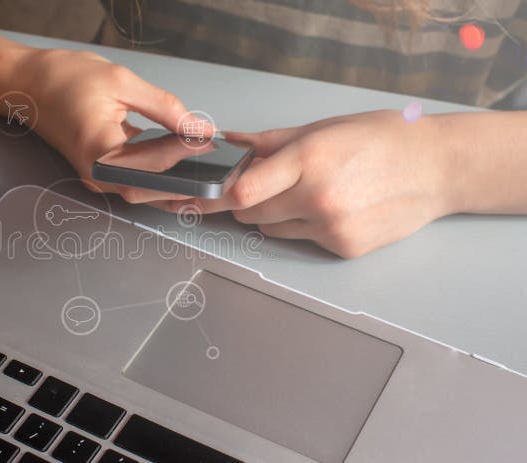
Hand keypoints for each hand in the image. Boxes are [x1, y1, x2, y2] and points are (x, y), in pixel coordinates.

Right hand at [9, 49, 197, 202]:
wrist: (28, 85)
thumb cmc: (65, 79)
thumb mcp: (121, 81)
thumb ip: (164, 107)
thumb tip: (198, 128)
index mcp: (99, 150)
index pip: (154, 164)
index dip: (187, 156)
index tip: (212, 145)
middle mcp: (96, 173)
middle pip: (149, 192)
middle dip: (185, 184)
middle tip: (218, 171)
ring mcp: (96, 177)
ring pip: (143, 193)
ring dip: (174, 187)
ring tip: (205, 172)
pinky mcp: (100, 174)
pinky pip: (134, 184)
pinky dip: (159, 179)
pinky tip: (181, 169)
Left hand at [155, 110, 454, 257]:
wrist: (437, 169)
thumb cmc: (384, 139)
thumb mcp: (325, 129)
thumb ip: (272, 142)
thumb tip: (232, 142)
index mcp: (309, 160)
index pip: (242, 190)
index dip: (220, 194)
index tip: (207, 194)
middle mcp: (317, 198)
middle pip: (250, 213)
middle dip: (247, 201)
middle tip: (260, 186)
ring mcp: (331, 227)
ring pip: (272, 229)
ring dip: (274, 214)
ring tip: (305, 193)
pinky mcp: (343, 248)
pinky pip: (301, 240)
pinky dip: (303, 227)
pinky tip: (331, 208)